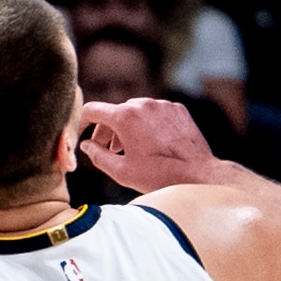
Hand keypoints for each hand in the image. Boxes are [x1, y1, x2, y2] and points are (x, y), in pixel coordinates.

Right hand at [75, 96, 222, 190]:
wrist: (198, 175)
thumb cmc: (159, 176)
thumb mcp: (121, 171)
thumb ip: (98, 155)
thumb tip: (86, 146)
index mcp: (126, 117)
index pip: (92, 110)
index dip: (82, 122)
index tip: (82, 133)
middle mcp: (143, 104)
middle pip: (115, 111)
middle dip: (107, 130)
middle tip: (108, 149)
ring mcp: (163, 105)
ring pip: (136, 111)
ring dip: (128, 127)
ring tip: (130, 148)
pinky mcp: (178, 109)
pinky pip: (155, 113)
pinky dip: (148, 124)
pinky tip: (152, 143)